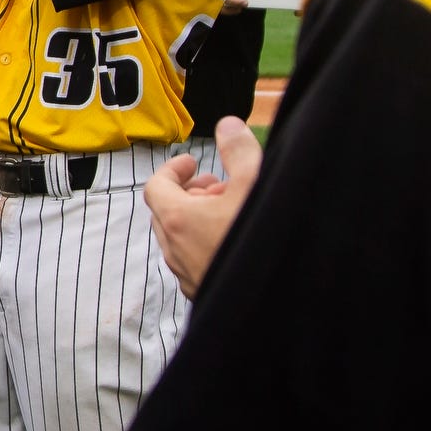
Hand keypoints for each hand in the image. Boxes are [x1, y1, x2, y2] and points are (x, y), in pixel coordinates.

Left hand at [143, 116, 261, 297]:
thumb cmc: (260, 244)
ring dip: (198, 217)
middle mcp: (174, 249)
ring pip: (179, 237)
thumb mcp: (255, 187)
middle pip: (166, 210)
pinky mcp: (200, 291)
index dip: (174, 169)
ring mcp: (185, 273)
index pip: (156, 186)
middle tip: (217, 183)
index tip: (193, 162)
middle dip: (189, 191)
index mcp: (178, 220)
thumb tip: (228, 126)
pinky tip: (236, 238)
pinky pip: (192, 258)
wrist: (274, 305)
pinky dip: (204, 240)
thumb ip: (240, 153)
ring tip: (231, 210)